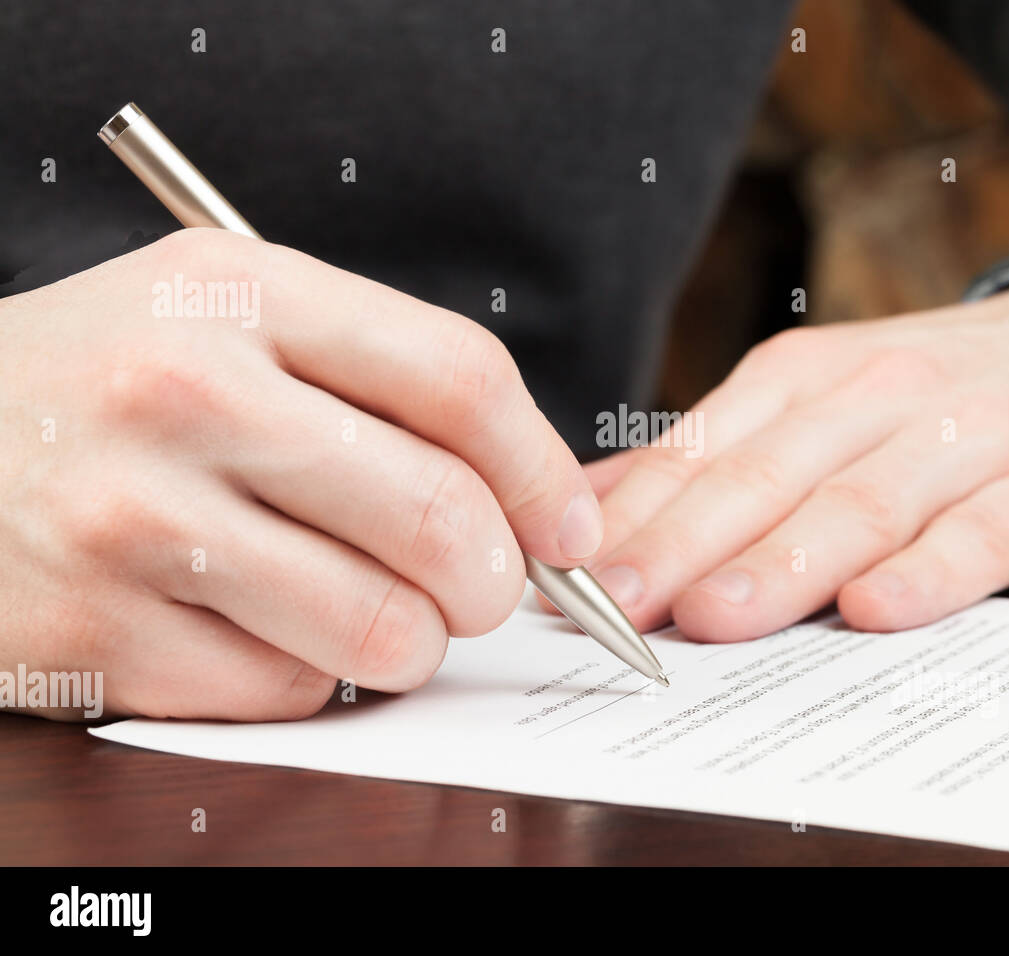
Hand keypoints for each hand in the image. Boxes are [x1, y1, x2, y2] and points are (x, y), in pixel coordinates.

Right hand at [0, 228, 601, 719]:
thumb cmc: (117, 381)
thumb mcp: (236, 318)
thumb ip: (385, 382)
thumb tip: (540, 503)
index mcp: (245, 294)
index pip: (459, 380)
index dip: (545, 470)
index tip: (570, 528)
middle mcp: (186, 396)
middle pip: (440, 515)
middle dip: (494, 578)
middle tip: (477, 586)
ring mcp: (135, 522)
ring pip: (382, 627)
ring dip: (408, 636)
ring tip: (366, 603)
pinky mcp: (99, 635)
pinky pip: (291, 691)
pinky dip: (305, 674)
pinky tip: (254, 625)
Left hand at [570, 283, 1008, 640]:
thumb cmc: (928, 396)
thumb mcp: (814, 396)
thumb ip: (712, 453)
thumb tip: (591, 505)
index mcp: (801, 376)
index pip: (701, 452)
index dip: (634, 518)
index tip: (567, 578)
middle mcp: (874, 396)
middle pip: (765, 479)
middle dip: (682, 546)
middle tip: (616, 607)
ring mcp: (963, 439)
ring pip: (860, 505)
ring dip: (784, 565)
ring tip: (717, 617)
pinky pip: (979, 535)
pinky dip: (926, 574)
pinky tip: (876, 610)